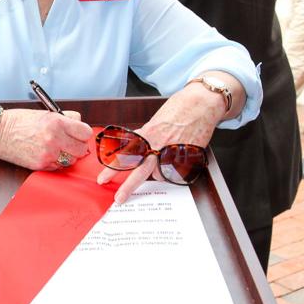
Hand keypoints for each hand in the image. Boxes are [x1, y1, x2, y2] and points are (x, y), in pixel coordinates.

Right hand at [0, 108, 92, 170]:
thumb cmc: (20, 122)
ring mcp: (48, 154)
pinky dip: (55, 162)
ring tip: (55, 148)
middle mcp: (54, 138)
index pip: (85, 132)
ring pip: (71, 160)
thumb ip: (66, 119)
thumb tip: (80, 126)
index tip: (78, 134)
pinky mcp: (41, 165)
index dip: (82, 134)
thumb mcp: (46, 113)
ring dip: (67, 156)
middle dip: (77, 146)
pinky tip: (45, 153)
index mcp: (57, 122)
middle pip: (82, 149)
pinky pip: (58, 167)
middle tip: (68, 142)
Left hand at [97, 85, 223, 202]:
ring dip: (158, 172)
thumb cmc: (178, 108)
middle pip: (140, 171)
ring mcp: (172, 152)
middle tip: (119, 199)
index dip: (112, 169)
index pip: (125, 155)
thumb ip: (146, 137)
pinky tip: (177, 157)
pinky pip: (175, 171)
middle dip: (128, 187)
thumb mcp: (155, 121)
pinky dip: (173, 169)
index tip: (103, 179)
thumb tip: (138, 149)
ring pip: (160, 174)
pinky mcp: (186, 157)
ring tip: (164, 158)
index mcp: (146, 135)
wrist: (201, 104)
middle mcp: (157, 145)